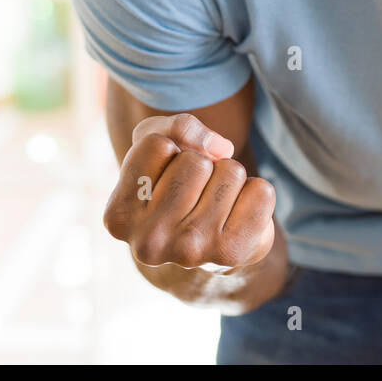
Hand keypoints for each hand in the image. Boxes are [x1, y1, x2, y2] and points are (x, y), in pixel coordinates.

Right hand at [103, 113, 277, 270]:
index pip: (157, 145)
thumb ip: (177, 127)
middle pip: (195, 161)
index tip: (168, 175)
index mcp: (119, 216)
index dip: (171, 149)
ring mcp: (190, 252)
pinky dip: (256, 192)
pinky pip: (262, 191)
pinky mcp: (231, 253)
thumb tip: (220, 148)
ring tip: (216, 202)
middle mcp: (148, 242)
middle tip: (197, 191)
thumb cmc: (177, 185)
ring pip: (230, 171)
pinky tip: (238, 213)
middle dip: (203, 163)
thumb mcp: (160, 146)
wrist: (209, 243)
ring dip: (229, 177)